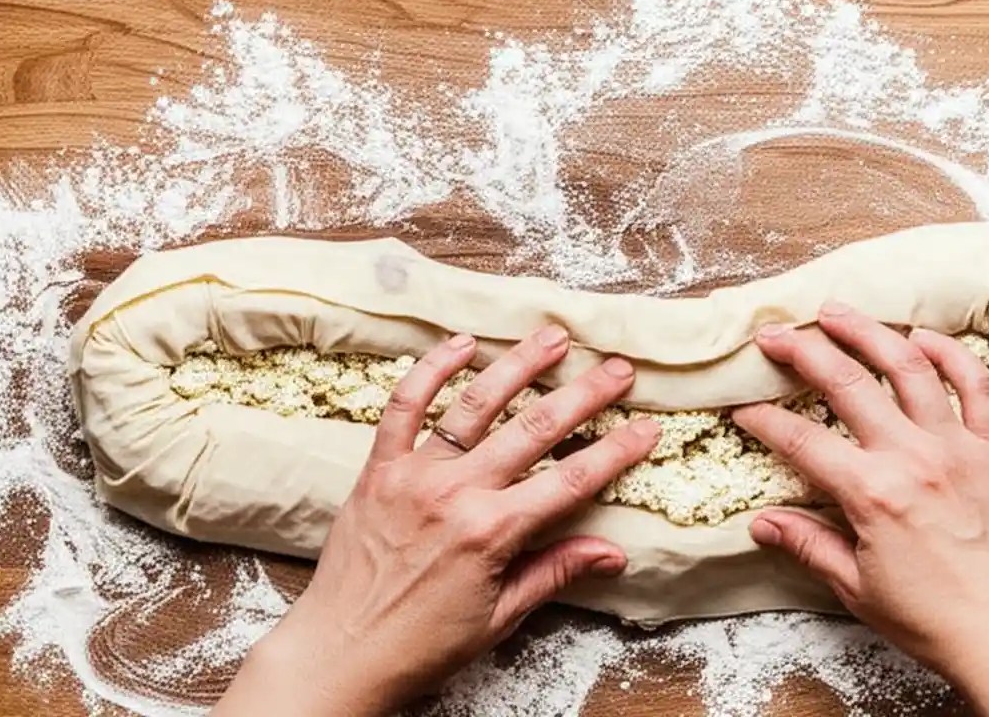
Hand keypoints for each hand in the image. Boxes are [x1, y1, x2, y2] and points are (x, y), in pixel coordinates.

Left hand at [213, 327, 659, 716]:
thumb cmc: (421, 644)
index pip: (571, 480)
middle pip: (534, 429)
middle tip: (618, 368)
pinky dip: (430, 370)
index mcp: (492, 533)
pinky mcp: (378, 469)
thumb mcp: (499, 617)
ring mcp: (414, 475)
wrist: (340, 652)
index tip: (647, 427)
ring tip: (553, 336)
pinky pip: (404, 407)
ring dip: (519, 365)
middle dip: (583, 395)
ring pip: (475, 404)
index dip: (615, 451)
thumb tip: (613, 552)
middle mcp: (456, 493)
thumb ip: (554, 572)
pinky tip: (461, 343)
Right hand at [733, 302, 988, 716]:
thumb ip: (806, 544)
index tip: (742, 409)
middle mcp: (912, 458)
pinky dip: (952, 354)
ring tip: (837, 311)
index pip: (800, 440)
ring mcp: (957, 448)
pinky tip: (925, 338)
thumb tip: (760, 523)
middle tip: (773, 334)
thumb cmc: (934, 621)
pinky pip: (977, 386)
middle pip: (845, 382)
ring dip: (868, 332)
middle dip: (801, 350)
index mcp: (871, 494)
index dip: (763, 420)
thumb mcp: (855, 587)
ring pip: (908, 367)